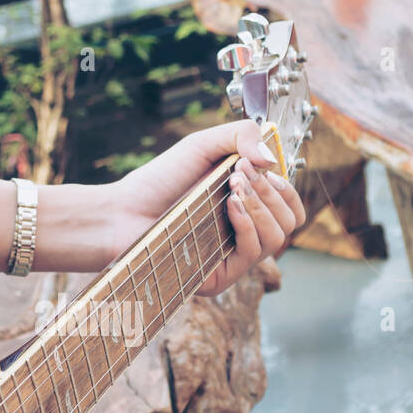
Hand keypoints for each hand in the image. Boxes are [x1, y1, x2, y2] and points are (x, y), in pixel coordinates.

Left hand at [106, 119, 306, 295]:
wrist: (122, 212)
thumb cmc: (158, 181)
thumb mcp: (202, 145)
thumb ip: (240, 136)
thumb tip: (274, 159)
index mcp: (246, 208)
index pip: (289, 206)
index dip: (284, 185)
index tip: (259, 165)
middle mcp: (244, 235)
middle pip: (291, 222)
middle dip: (274, 191)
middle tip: (242, 173)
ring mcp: (233, 258)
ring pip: (278, 238)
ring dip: (263, 206)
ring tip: (235, 186)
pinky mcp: (220, 277)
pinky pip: (254, 253)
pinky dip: (249, 224)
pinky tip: (233, 205)